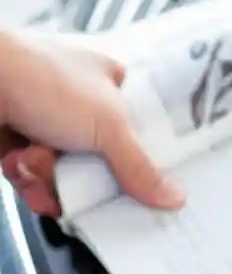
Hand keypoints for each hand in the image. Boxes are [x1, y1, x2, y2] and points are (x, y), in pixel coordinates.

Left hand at [0, 30, 184, 216]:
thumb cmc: (42, 78)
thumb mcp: (108, 124)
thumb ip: (139, 166)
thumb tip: (172, 196)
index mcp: (112, 83)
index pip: (143, 128)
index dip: (149, 158)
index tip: (155, 186)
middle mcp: (80, 102)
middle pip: (105, 159)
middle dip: (91, 176)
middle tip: (93, 184)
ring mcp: (47, 124)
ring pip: (68, 173)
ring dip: (52, 176)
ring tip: (39, 159)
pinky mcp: (18, 145)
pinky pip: (35, 178)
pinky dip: (27, 179)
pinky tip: (22, 167)